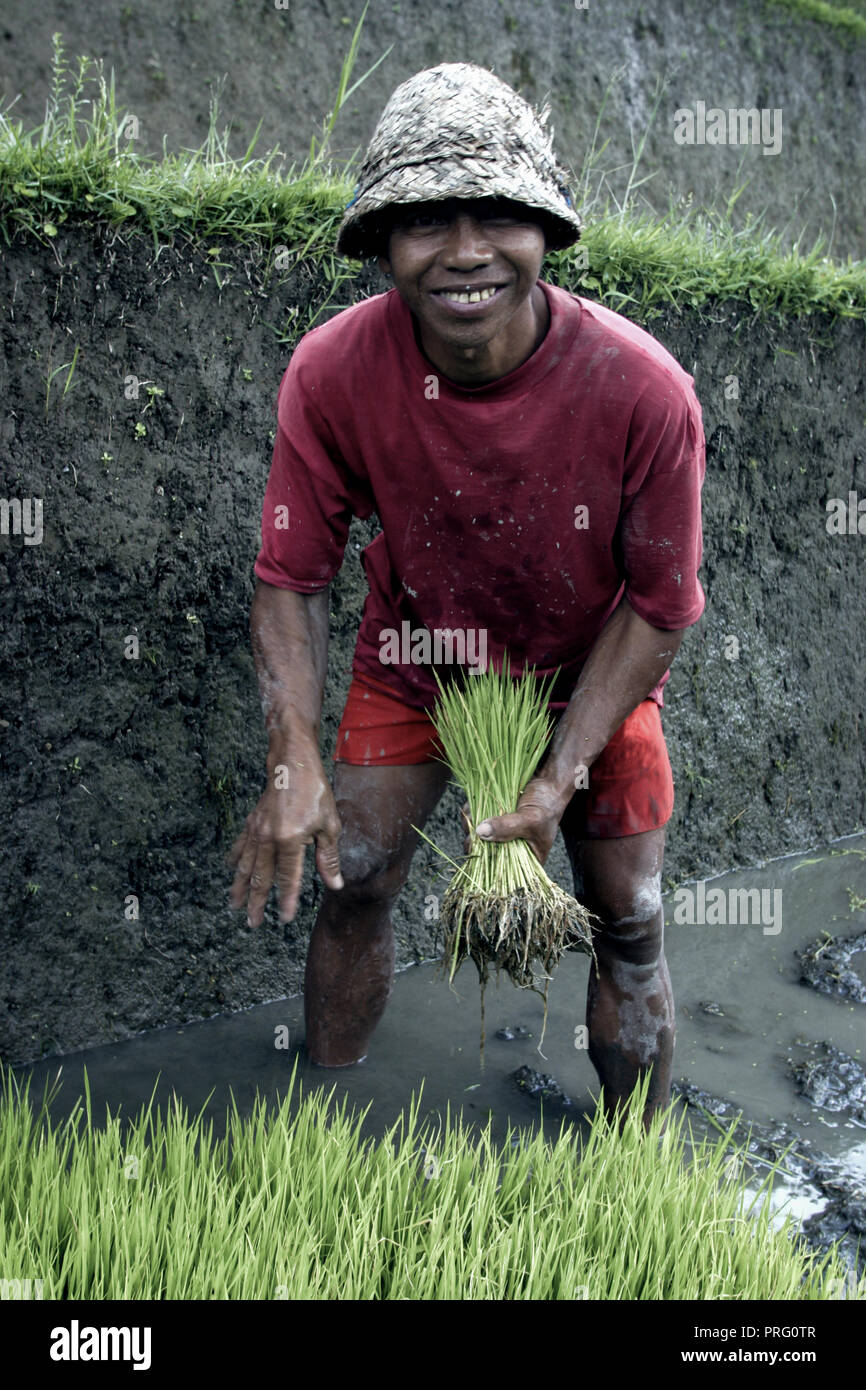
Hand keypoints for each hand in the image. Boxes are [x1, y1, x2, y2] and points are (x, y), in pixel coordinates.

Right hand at [228, 756, 343, 926]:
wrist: (292, 763)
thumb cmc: (314, 791)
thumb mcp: (329, 825)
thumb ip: (328, 857)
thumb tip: (334, 884)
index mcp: (290, 840)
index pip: (288, 878)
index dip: (287, 900)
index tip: (284, 919)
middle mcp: (269, 838)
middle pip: (261, 878)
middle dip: (256, 903)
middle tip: (253, 923)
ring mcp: (257, 830)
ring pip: (246, 866)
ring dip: (241, 887)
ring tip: (235, 905)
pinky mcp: (252, 822)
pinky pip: (240, 846)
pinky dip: (236, 860)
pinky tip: (232, 870)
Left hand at [462, 778, 566, 867]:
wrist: (547, 782)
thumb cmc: (548, 804)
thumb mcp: (531, 819)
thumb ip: (508, 827)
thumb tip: (481, 832)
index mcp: (526, 860)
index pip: (502, 871)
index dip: (486, 863)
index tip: (476, 848)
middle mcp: (511, 849)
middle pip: (485, 854)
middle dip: (475, 841)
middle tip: (474, 828)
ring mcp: (500, 834)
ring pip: (477, 836)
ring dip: (471, 824)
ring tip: (475, 812)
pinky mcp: (492, 820)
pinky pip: (475, 820)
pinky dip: (472, 812)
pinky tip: (475, 805)